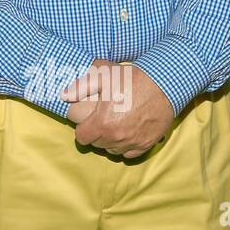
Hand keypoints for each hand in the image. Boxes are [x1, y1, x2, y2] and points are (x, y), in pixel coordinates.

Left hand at [60, 59, 174, 157]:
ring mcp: (131, 143)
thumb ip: (81, 86)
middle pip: (96, 144)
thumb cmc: (133, 79)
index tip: (88, 119)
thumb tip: (64, 95)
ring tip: (115, 125)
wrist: (164, 85)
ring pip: (111, 150)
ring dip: (110, 141)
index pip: (81, 137)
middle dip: (96, 133)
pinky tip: (128, 133)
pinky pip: (129, 154)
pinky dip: (126, 147)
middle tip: (102, 119)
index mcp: (102, 123)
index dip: (82, 127)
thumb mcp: (104, 75)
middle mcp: (116, 138)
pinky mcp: (145, 145)